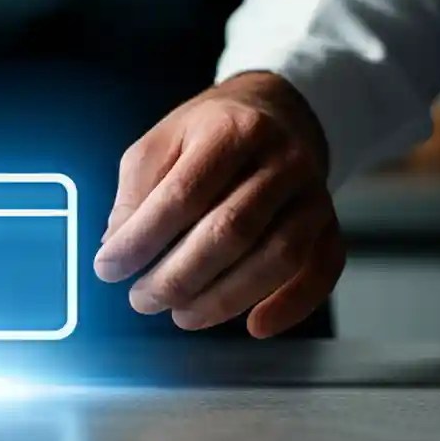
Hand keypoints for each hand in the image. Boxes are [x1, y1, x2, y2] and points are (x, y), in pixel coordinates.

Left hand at [94, 72, 344, 337]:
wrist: (276, 114)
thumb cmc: (208, 135)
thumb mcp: (159, 145)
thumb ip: (136, 194)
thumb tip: (118, 247)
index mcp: (231, 130)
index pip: (184, 194)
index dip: (142, 239)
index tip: (108, 268)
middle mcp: (281, 160)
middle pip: (232, 230)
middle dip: (179, 277)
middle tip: (142, 299)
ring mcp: (313, 193)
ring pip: (278, 256)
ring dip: (224, 298)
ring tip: (181, 314)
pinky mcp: (331, 224)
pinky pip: (322, 271)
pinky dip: (291, 305)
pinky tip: (255, 326)